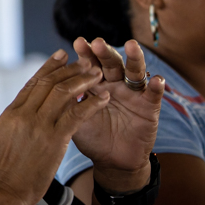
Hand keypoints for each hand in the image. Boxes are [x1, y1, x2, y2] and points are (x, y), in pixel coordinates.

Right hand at [0, 50, 108, 204]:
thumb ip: (5, 131)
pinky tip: (103, 98)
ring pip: (63, 93)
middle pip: (49, 83)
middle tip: (84, 60)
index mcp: (10, 114)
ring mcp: (38, 126)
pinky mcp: (53, 140)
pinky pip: (76, 115)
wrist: (1, 194)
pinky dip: (91, 103)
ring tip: (96, 73)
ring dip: (82, 80)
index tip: (61, 56)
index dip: (48, 68)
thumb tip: (5, 129)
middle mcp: (24, 114)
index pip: (32, 84)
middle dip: (69, 69)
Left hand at [70, 38, 163, 191]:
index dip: (85, 53)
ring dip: (134, 59)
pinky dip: (156, 87)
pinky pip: (153, 95)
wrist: (112, 161)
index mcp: (95, 83)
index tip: (77, 43)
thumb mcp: (75, 118)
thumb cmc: (91, 137)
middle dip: (104, 52)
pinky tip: (156, 79)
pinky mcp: (149, 107)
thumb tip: (48, 84)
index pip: (90, 64)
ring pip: (135, 72)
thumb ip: (66, 102)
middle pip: (111, 63)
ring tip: (131, 46)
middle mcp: (115, 83)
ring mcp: (133, 93)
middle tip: (97, 43)